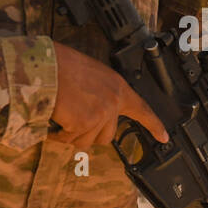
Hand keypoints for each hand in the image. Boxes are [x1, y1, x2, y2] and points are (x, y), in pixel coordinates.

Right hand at [49, 41, 167, 148]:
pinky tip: (53, 119)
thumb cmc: (59, 65)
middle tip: (72, 119)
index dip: (154, 125)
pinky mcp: (85, 123)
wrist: (44, 65)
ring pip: (85, 141)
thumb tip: (90, 112)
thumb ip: (99, 93)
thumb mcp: (89, 74)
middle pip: (106, 136)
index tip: (164, 137)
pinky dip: (57, 135)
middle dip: (87, 134)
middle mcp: (113, 101)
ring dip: (69, 134)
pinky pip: (69, 140)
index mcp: (117, 86)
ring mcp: (100, 114)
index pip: (142, 109)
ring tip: (59, 114)